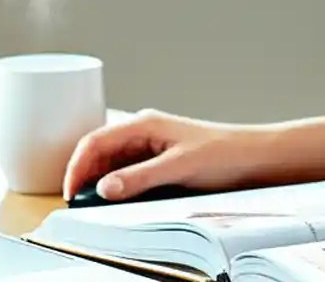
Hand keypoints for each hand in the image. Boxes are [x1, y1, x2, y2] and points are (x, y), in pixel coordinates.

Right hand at [63, 108, 271, 200]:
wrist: (254, 156)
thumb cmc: (224, 153)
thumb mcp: (178, 167)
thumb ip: (139, 178)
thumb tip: (104, 188)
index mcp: (144, 123)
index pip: (95, 141)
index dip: (77, 166)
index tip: (71, 192)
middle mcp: (144, 130)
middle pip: (100, 151)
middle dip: (86, 175)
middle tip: (81, 202)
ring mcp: (151, 143)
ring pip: (113, 161)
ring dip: (102, 180)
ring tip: (98, 202)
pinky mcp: (160, 157)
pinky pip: (129, 169)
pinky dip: (119, 183)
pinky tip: (121, 197)